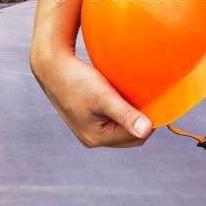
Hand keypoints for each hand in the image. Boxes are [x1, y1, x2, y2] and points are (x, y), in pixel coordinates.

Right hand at [31, 49, 152, 147]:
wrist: (52, 67)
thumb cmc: (76, 80)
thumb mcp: (104, 97)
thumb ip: (126, 115)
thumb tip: (146, 131)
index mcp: (97, 138)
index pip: (136, 137)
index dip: (148, 121)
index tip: (153, 101)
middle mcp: (91, 139)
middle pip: (129, 135)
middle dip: (138, 119)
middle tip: (141, 97)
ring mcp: (87, 130)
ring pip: (120, 127)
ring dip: (128, 114)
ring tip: (128, 95)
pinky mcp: (85, 119)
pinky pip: (110, 120)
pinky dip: (118, 109)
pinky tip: (117, 94)